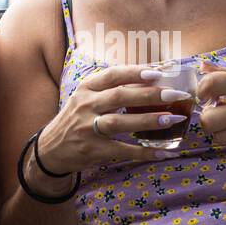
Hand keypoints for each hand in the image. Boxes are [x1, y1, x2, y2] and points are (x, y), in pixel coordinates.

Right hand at [38, 63, 193, 171]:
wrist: (50, 149)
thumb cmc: (77, 119)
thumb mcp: (86, 98)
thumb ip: (111, 89)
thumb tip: (151, 77)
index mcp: (86, 88)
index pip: (113, 75)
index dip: (135, 73)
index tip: (158, 72)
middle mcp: (86, 106)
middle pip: (120, 97)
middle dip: (149, 95)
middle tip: (175, 94)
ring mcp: (88, 129)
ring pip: (120, 122)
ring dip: (148, 120)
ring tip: (172, 119)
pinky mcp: (93, 150)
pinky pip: (122, 150)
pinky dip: (144, 152)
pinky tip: (163, 152)